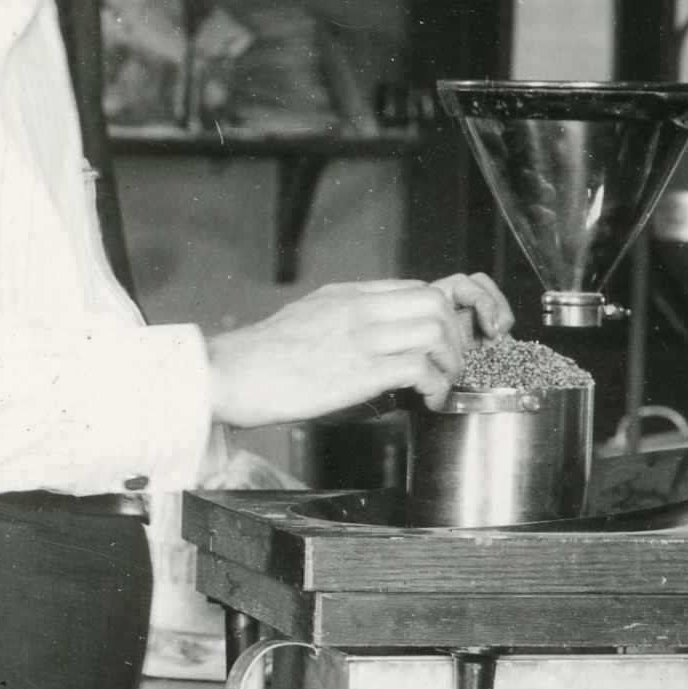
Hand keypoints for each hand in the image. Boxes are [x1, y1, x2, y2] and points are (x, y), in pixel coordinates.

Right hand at [204, 273, 513, 427]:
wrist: (229, 374)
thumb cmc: (261, 358)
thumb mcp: (307, 319)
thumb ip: (343, 319)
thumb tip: (371, 335)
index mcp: (348, 295)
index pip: (419, 288)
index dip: (446, 316)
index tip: (449, 343)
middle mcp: (360, 309)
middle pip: (437, 303)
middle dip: (458, 337)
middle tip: (452, 366)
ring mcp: (361, 337)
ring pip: (436, 331)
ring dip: (450, 363)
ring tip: (441, 385)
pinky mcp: (359, 371)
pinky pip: (420, 368)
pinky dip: (436, 386)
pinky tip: (429, 400)